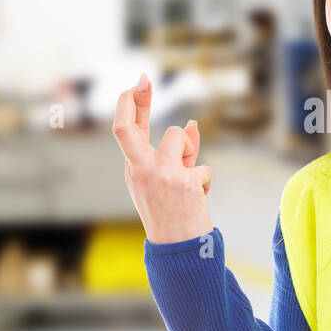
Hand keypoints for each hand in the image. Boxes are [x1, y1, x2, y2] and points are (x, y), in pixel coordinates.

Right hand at [112, 72, 213, 244]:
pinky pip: (201, 168)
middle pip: (126, 127)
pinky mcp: (181, 181)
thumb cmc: (174, 215)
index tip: (139, 83)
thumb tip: (192, 124)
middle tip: (143, 79)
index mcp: (134, 169)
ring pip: (180, 135)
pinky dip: (204, 182)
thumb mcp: (170, 181)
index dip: (131, 104)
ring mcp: (158, 174)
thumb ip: (180, 153)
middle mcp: (140, 169)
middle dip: (135, 99)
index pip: (125, 131)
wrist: (178, 251)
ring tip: (190, 180)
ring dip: (191, 152)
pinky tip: (198, 200)